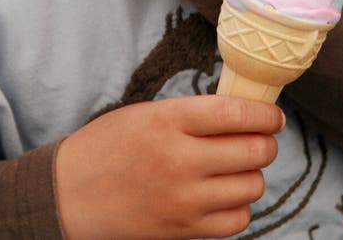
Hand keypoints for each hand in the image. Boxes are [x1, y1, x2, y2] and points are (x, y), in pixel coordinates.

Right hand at [55, 95, 282, 239]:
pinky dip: (240, 206)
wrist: (68, 195)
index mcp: (169, 121)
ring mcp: (183, 199)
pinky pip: (236, 220)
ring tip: (238, 167)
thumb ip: (193, 114)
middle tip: (260, 139)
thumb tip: (243, 114)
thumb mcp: (147, 114)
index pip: (236, 113)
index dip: (265, 114)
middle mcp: (180, 160)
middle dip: (266, 143)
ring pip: (251, 187)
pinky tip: (225, 194)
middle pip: (253, 151)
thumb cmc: (108, 146)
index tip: (274, 115)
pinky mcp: (183, 230)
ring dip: (253, 174)